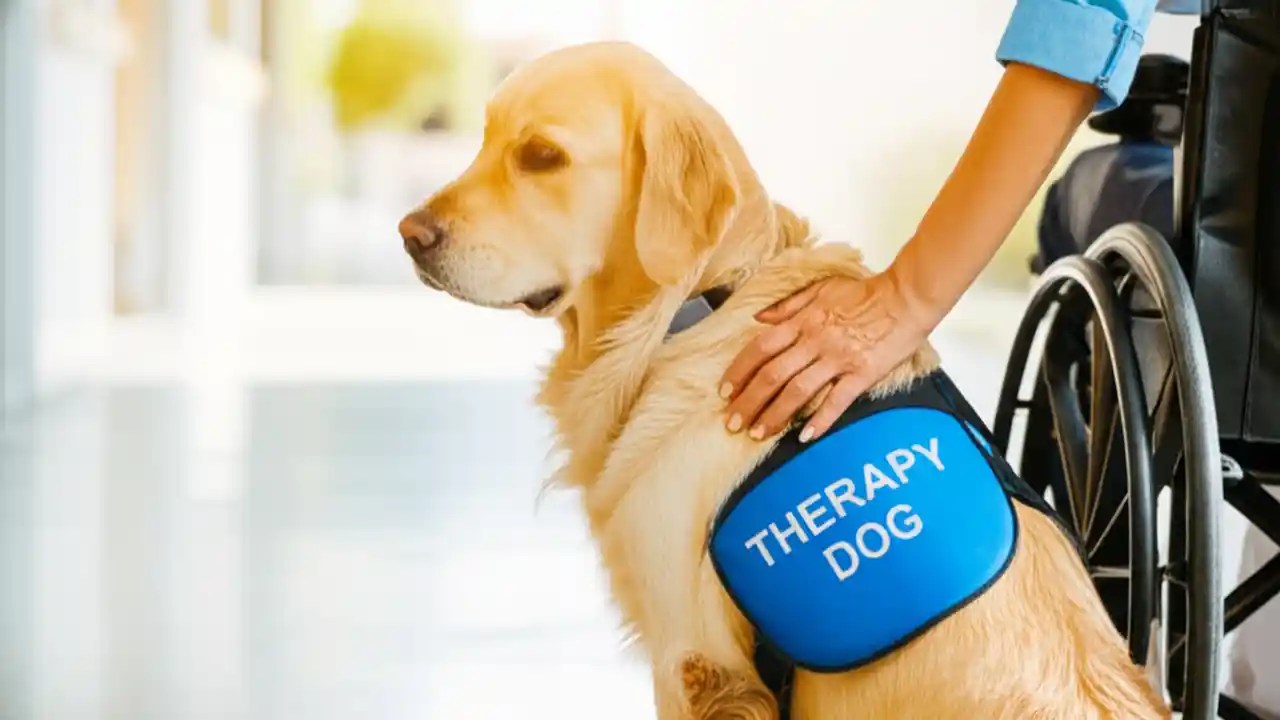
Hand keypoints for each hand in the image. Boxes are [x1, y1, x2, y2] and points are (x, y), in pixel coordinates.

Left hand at [719, 271, 932, 442]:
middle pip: (773, 375)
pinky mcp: (862, 374)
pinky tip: (804, 436)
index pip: (761, 348)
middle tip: (733, 422)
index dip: (739, 371)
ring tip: (758, 433)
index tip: (725, 390)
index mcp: (803, 322)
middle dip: (749, 401)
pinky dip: (820, 420)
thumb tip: (758, 318)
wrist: (906, 297)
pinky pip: (837, 401)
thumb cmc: (864, 292)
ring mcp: (839, 359)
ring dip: (775, 414)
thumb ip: (787, 305)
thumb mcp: (821, 288)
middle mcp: (815, 342)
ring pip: (798, 391)